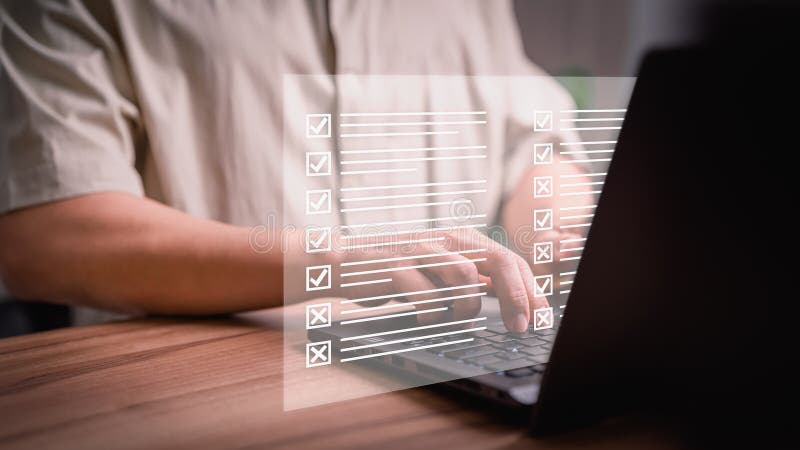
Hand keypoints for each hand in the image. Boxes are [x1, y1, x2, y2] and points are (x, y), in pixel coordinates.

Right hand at [333, 227, 546, 332]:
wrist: (346, 261)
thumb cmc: (397, 270)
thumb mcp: (439, 269)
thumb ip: (473, 279)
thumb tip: (513, 302)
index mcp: (462, 239)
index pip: (510, 260)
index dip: (529, 290)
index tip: (540, 318)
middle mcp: (446, 240)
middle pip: (499, 261)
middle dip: (516, 297)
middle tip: (520, 327)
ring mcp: (421, 251)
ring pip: (466, 278)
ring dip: (468, 308)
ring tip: (455, 319)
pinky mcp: (397, 267)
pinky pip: (428, 295)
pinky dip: (433, 314)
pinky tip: (426, 319)